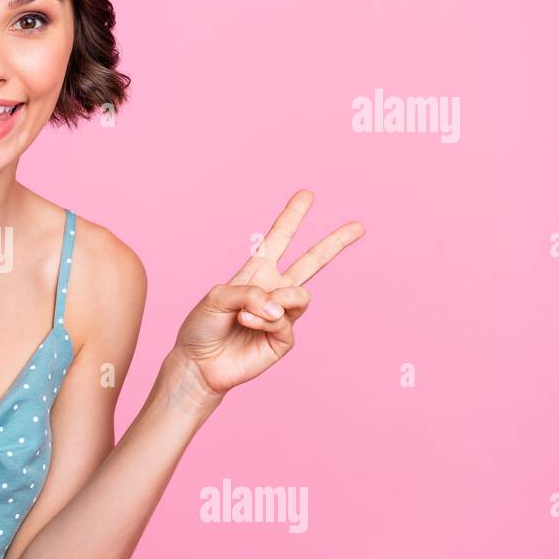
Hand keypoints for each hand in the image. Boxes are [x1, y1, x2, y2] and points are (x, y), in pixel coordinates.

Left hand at [172, 190, 363, 395]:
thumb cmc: (202, 326)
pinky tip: (247, 325)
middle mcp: (273, 290)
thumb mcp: (216, 297)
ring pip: (301, 295)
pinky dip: (264, 321)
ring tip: (248, 315)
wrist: (198, 363)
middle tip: (359, 226)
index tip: (307, 194)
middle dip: (334, 243)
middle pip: (311, 262)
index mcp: (256, 272)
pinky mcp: (284, 339)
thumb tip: (279, 306)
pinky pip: (285, 323)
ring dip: (276, 301)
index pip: (278, 239)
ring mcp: (281, 315)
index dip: (292, 216)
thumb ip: (249, 292)